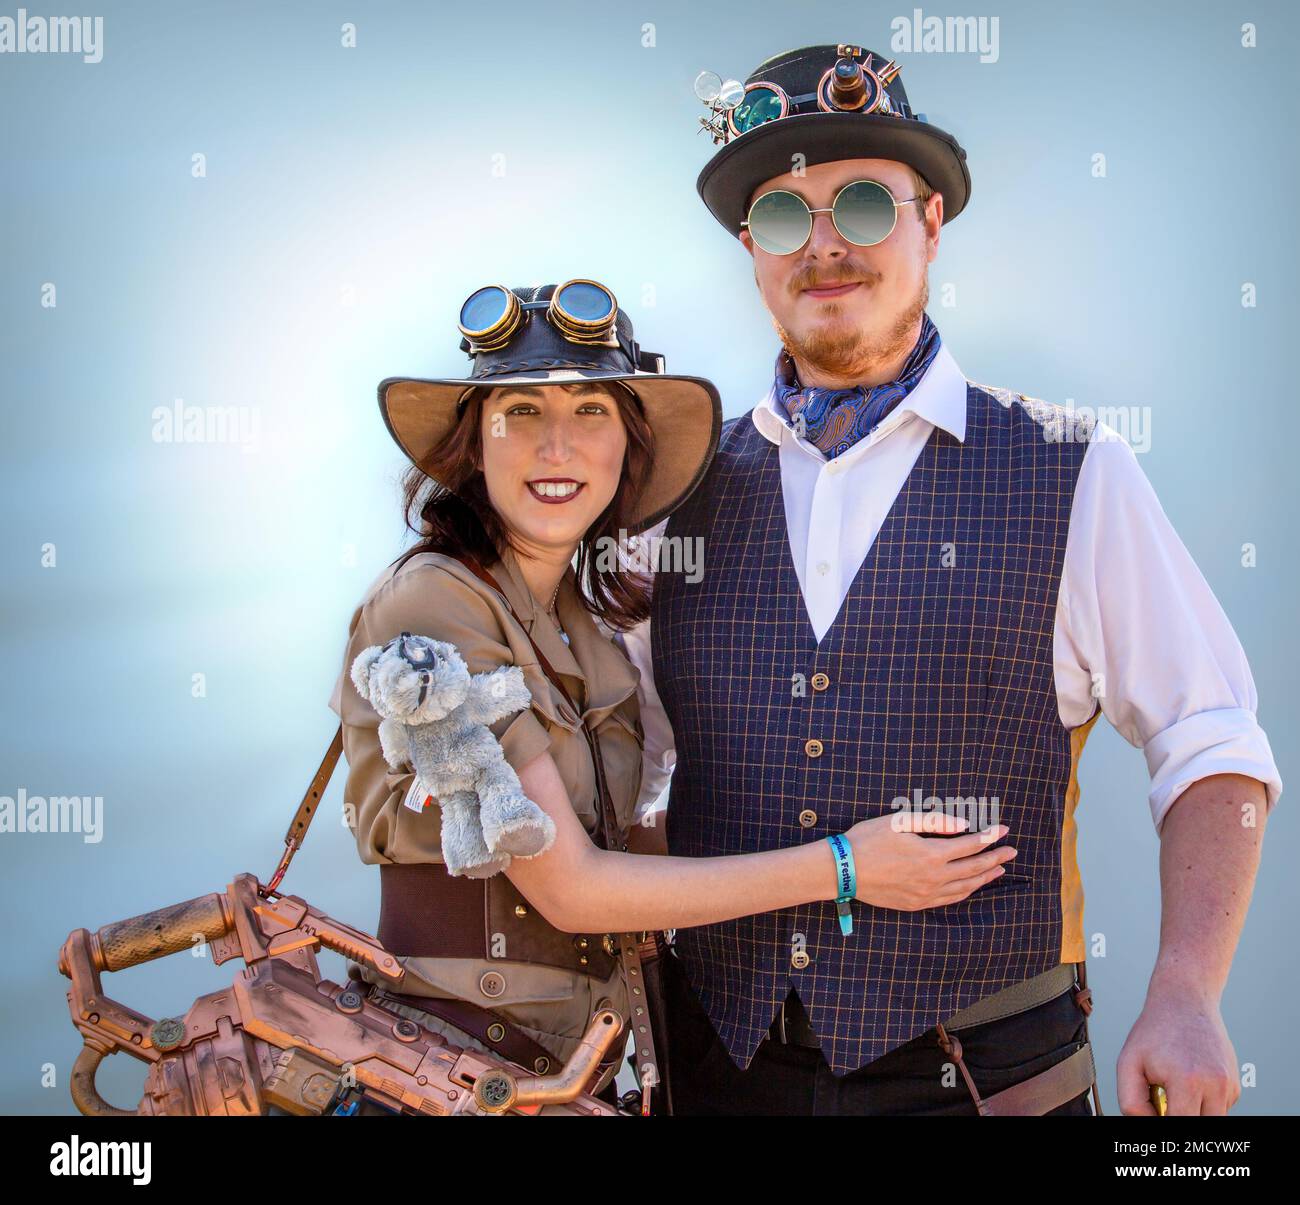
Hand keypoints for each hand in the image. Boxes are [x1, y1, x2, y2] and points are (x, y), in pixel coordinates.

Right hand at [842, 813, 1015, 910]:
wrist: (843, 870)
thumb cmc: (868, 840)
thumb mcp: (900, 822)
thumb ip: (934, 822)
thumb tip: (964, 826)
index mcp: (931, 854)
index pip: (970, 845)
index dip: (990, 837)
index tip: (1004, 830)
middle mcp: (933, 878)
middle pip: (973, 868)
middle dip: (995, 858)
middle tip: (1012, 851)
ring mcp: (925, 894)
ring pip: (965, 887)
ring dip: (985, 878)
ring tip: (999, 869)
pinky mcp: (916, 904)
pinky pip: (949, 900)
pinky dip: (966, 892)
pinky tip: (971, 887)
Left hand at [1117, 988, 1239, 1114]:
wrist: (1184, 1001)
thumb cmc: (1154, 1032)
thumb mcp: (1128, 1062)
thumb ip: (1131, 1100)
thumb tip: (1145, 1124)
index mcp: (1188, 1081)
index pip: (1179, 1124)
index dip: (1162, 1123)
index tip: (1154, 1109)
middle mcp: (1215, 1085)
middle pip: (1198, 1126)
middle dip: (1179, 1116)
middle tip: (1163, 1097)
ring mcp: (1229, 1085)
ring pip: (1211, 1120)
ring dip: (1193, 1112)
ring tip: (1176, 1086)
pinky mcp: (1235, 1085)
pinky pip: (1219, 1109)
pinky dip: (1204, 1103)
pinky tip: (1190, 1079)